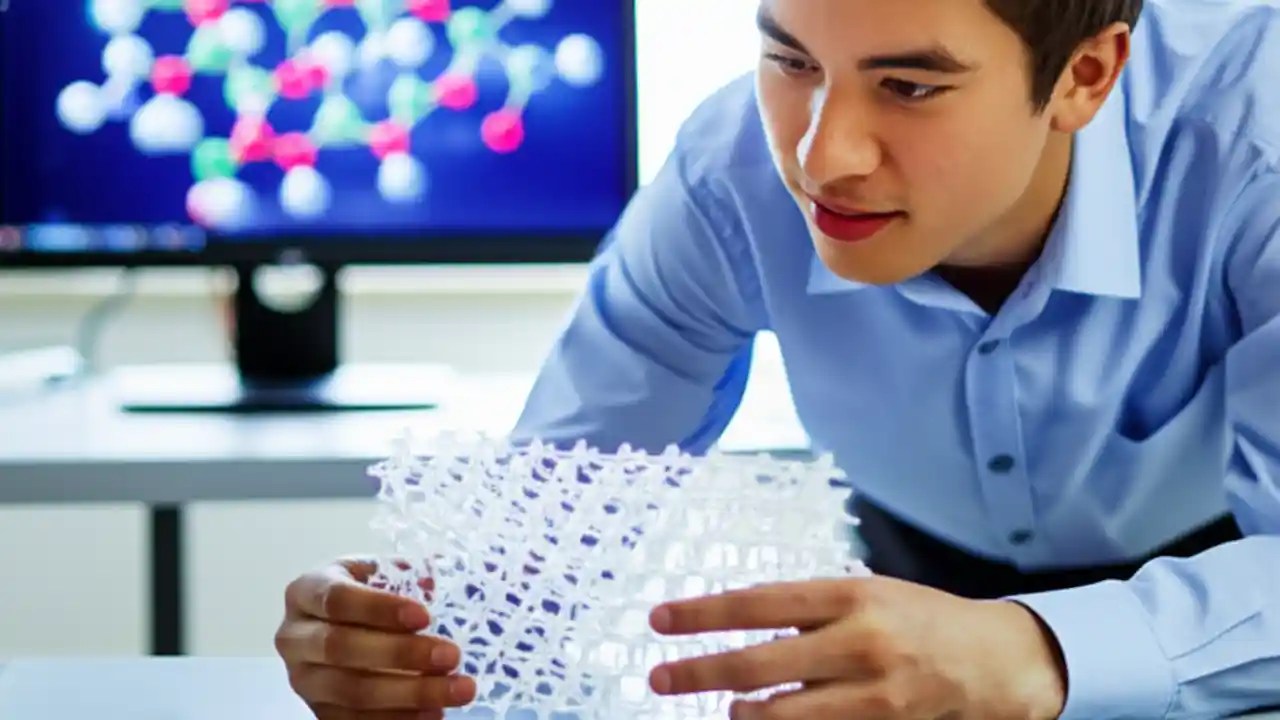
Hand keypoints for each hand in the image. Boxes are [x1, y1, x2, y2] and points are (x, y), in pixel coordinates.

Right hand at [275, 557, 476, 718]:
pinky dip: (398, 719)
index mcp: (306, 592)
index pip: (337, 599)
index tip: (424, 616)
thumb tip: (436, 585)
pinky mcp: (318, 712)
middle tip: (451, 656)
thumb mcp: (378, 573)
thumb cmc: (367, 594)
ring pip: (351, 692)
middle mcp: (295, 638)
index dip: (379, 608)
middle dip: (400, 654)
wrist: (345, 627)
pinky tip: (435, 712)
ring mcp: (304, 680)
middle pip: (340, 649)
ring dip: (410, 693)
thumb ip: (403, 575)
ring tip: (457, 689)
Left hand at [646, 576, 1067, 719]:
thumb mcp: (867, 594)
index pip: (758, 603)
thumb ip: (810, 611)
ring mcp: (873, 694)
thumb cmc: (921, 619)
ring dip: (743, 713)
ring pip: (782, 714)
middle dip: (700, 672)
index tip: (661, 620)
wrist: (998, 661)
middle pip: (758, 665)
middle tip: (661, 677)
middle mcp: (857, 643)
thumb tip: (741, 628)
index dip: (704, 613)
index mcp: (848, 596)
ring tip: (728, 710)